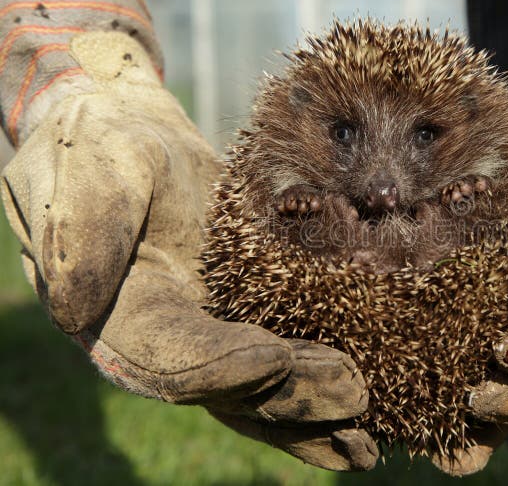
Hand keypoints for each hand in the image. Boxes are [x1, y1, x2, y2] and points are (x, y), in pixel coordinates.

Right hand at [0, 0, 375, 470]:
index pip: (173, 356)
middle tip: (350, 396)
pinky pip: (285, 358)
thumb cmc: (102, 150)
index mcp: (125, 317)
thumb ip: (82, 236)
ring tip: (368, 436)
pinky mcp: (248, 316)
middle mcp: (170, 342)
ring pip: (264, 391)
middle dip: (292, 397)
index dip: (222, 364)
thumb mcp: (87, 174)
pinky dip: (320, 384)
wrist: (132, 139)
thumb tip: (72, 312)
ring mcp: (213, 334)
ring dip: (315, 415)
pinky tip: (367, 406)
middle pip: (233, 387)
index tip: (275, 359)